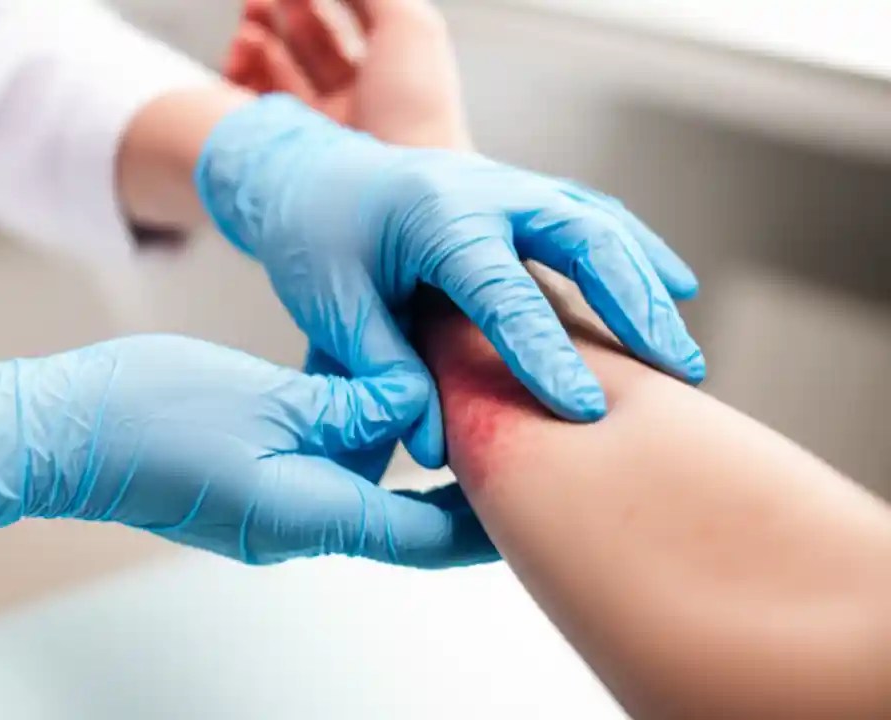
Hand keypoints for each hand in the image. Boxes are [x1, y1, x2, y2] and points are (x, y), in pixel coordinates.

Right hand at [0, 336, 494, 566]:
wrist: (58, 434)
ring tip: (447, 390)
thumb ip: (347, 405)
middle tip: (507, 421)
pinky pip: (317, 470)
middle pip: (402, 513)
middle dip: (455, 478)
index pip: (428, 535)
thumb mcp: (262, 400)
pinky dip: (352, 438)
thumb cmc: (146, 418)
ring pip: (360, 486)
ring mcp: (267, 511)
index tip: (547, 489)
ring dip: (401, 449)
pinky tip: (365, 391)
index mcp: (308, 515)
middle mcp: (296, 526)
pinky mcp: (244, 488)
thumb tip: (409, 403)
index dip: (492, 517)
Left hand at [195, 97, 702, 467]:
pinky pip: (595, 218)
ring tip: (685, 354)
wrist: (311, 175)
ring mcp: (511, 186)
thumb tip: (435, 446)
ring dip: (648, 282)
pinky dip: (637, 252)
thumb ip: (382, 370)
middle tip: (678, 373)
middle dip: (633, 306)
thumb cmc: (315, 240)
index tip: (583, 410)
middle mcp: (486, 189)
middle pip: (582, 238)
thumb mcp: (331, 307)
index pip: (503, 290)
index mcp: (435, 214)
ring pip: (601, 224)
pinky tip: (675, 289)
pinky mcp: (523, 197)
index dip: (544, 352)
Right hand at [225, 0, 465, 147]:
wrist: (398, 187)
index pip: (352, 15)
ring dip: (259, 37)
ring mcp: (323, 126)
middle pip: (313, 40)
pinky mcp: (291, 150)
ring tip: (247, 22)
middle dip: (284, 8)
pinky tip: (240, 52)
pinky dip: (243, 73)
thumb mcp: (408, 25)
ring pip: (281, 70)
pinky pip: (258, 105)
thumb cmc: (414, 106)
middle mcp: (358, 98)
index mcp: (391, 66)